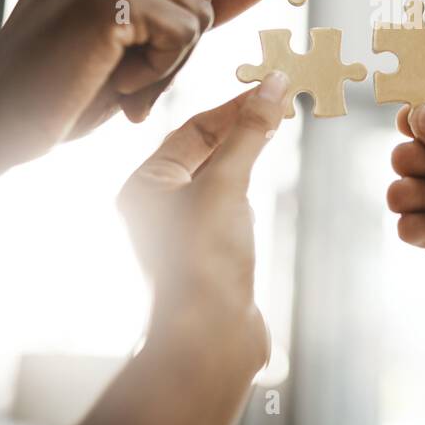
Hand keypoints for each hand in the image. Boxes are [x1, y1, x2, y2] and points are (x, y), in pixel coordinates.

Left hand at [67, 76, 285, 424]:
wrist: (209, 340)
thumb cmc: (204, 261)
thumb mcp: (227, 184)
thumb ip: (250, 131)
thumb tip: (273, 83)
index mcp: (143, 186)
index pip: (192, 129)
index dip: (234, 106)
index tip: (271, 86)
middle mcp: (156, 208)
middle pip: (203, 151)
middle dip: (242, 127)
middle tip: (282, 102)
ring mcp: (184, 234)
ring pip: (219, 179)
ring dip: (247, 155)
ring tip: (279, 130)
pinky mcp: (210, 257)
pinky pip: (230, 208)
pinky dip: (250, 187)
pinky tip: (268, 181)